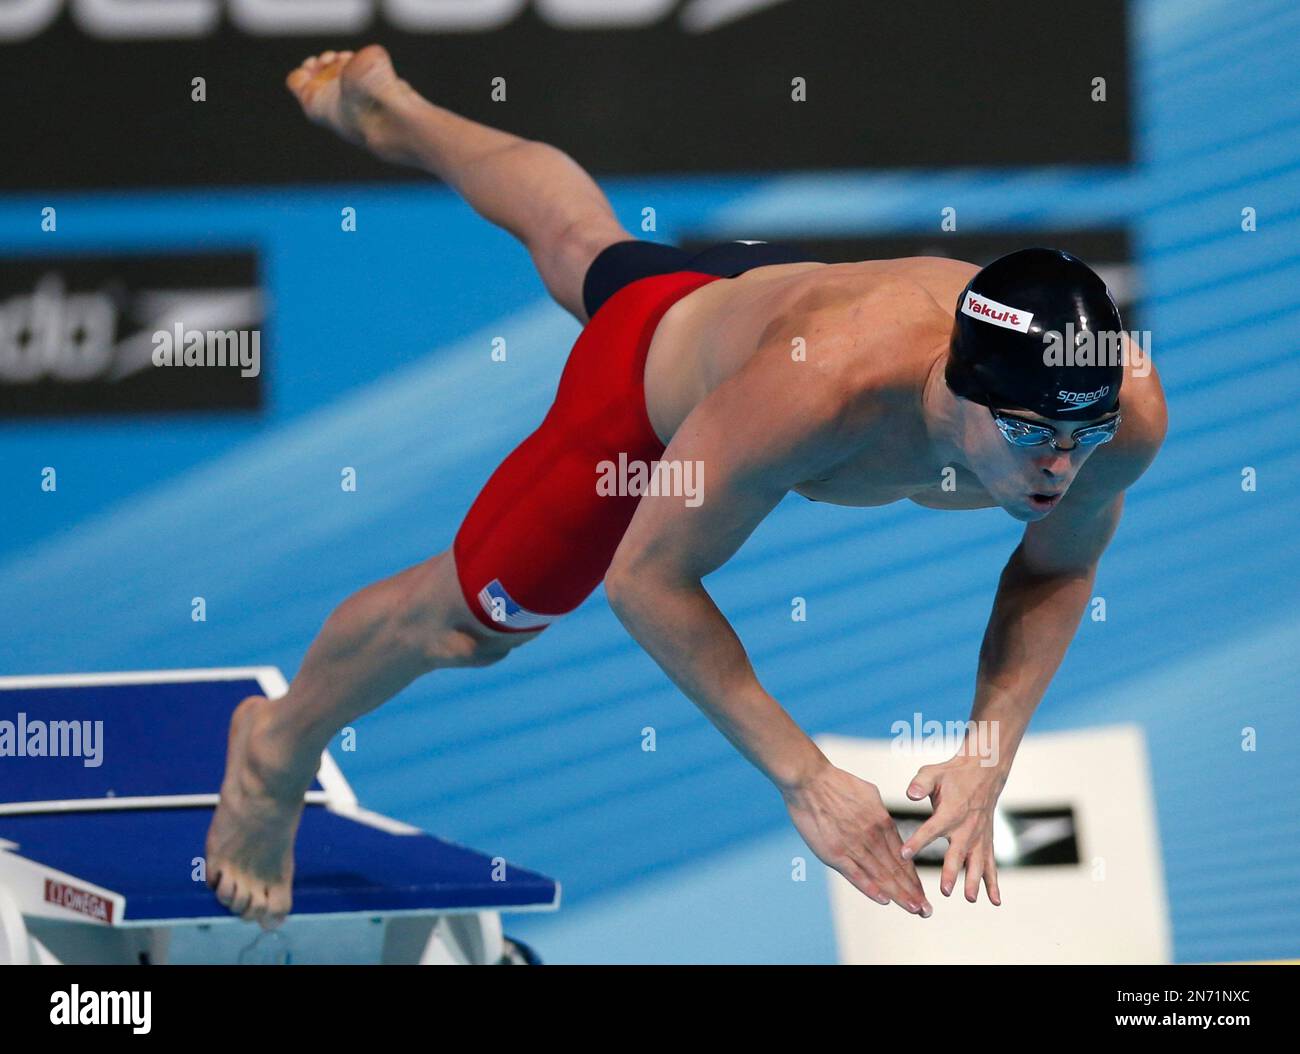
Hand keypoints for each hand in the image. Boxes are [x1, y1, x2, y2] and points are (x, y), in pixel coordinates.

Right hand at [784, 763, 931, 915]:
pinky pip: (856, 875)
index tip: (922, 893)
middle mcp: (872, 836)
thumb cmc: (836, 783)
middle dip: (912, 892)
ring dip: (899, 895)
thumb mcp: (869, 793)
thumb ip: (879, 813)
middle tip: (926, 910)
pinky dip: (871, 889)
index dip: (913, 877)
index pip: (902, 856)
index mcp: (881, 822)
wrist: (809, 780)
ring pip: (881, 876)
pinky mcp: (835, 853)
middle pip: (896, 870)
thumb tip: (886, 823)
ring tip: (914, 909)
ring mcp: (854, 846)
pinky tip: (884, 900)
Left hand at [901, 754, 1007, 904]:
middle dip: (950, 872)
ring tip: (969, 898)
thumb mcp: (932, 772)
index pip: (930, 829)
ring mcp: (979, 837)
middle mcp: (966, 828)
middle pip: (957, 853)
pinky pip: (991, 865)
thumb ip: (920, 783)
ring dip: (973, 881)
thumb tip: (911, 794)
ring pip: (977, 863)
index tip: (904, 854)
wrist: (983, 772)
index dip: (916, 841)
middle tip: (944, 890)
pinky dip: (993, 883)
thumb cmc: (952, 774)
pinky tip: (994, 901)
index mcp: (949, 812)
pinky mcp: (986, 842)